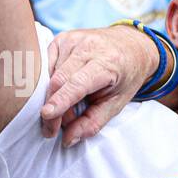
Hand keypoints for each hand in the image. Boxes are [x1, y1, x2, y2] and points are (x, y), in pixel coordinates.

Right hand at [40, 25, 160, 146]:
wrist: (131, 45)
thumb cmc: (126, 77)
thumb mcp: (118, 103)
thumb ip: (93, 122)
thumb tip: (68, 139)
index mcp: (108, 62)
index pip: (78, 83)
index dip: (61, 100)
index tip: (46, 115)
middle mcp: (88, 46)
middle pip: (59, 80)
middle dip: (53, 107)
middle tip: (52, 130)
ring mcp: (72, 39)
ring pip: (50, 73)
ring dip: (52, 97)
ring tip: (65, 110)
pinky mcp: (61, 38)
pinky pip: (46, 63)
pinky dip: (48, 82)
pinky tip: (60, 90)